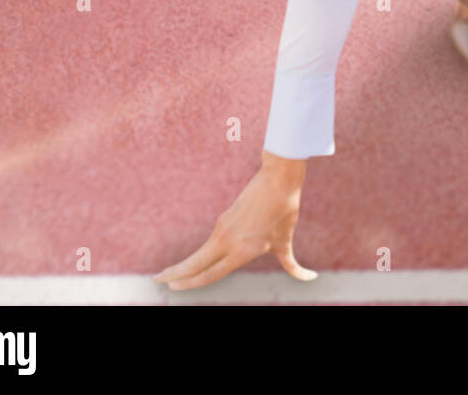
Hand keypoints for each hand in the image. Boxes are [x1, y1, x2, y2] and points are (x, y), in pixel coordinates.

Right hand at [153, 151, 316, 290]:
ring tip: (170, 273)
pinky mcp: (225, 217)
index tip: (173, 288)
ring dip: (185, 264)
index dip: (190, 283)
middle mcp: (228, 241)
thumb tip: (310, 279)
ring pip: (200, 252)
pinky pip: (212, 242)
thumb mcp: (286, 241)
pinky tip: (196, 260)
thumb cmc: (285, 210)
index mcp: (242, 251)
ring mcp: (223, 228)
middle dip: (175, 274)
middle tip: (157, 280)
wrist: (279, 179)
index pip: (210, 273)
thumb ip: (292, 265)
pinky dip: (202, 253)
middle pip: (195, 263)